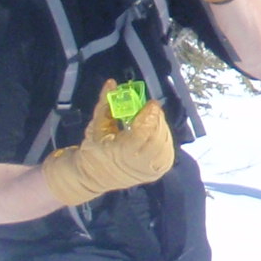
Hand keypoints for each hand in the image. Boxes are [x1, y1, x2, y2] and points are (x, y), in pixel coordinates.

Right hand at [41, 79, 175, 205]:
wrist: (93, 177)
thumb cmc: (94, 149)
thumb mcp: (96, 126)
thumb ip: (105, 104)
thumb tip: (112, 83)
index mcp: (118, 154)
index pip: (141, 134)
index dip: (149, 117)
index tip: (151, 103)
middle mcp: (136, 166)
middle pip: (156, 140)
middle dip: (157, 121)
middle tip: (153, 108)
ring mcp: (148, 172)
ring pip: (164, 146)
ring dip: (162, 128)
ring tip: (155, 118)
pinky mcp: (156, 173)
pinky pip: (168, 154)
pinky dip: (165, 139)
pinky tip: (158, 130)